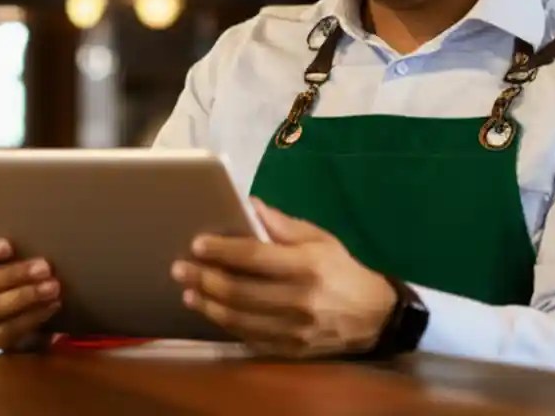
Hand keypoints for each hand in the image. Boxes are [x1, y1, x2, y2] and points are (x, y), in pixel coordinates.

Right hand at [0, 238, 61, 350]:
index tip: (9, 246)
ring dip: (25, 296)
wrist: (25, 302)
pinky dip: (32, 317)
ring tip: (53, 286)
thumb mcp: (13, 249)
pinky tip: (53, 305)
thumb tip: (35, 225)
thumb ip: (13, 240)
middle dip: (14, 274)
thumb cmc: (16, 263)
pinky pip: (8, 330)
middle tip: (45, 267)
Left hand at [171, 198, 396, 357]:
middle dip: (204, 278)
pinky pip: (249, 337)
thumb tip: (250, 205)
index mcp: (307, 265)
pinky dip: (225, 323)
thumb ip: (284, 225)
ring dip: (208, 304)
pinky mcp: (290, 349)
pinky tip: (211, 310)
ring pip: (238, 317)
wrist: (374, 317)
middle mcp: (299, 299)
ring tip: (188, 291)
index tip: (197, 244)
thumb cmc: (342, 270)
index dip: (222, 250)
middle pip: (239, 290)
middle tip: (180, 269)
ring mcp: (294, 329)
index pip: (254, 256)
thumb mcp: (321, 239)